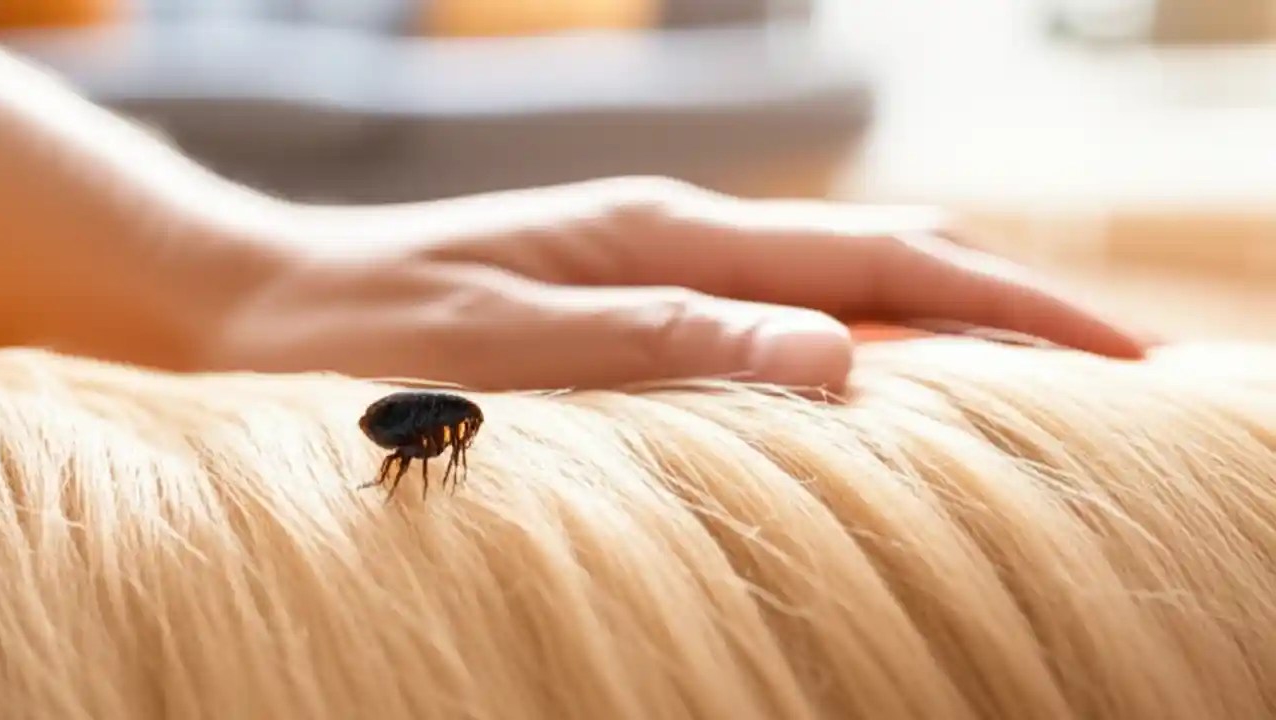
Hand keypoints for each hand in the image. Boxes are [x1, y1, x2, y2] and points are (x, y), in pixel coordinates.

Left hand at [205, 177, 1145, 391]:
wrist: (261, 305)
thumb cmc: (366, 335)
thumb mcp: (515, 348)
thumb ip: (673, 346)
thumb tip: (839, 361)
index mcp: (671, 240)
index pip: (888, 267)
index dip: (1017, 308)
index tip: (1125, 355)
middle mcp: (680, 239)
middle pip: (889, 259)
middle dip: (1012, 307)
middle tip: (1116, 370)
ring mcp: (657, 262)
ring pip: (843, 283)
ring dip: (947, 323)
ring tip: (1036, 379)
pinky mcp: (627, 293)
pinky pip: (780, 313)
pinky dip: (863, 341)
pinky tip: (885, 380)